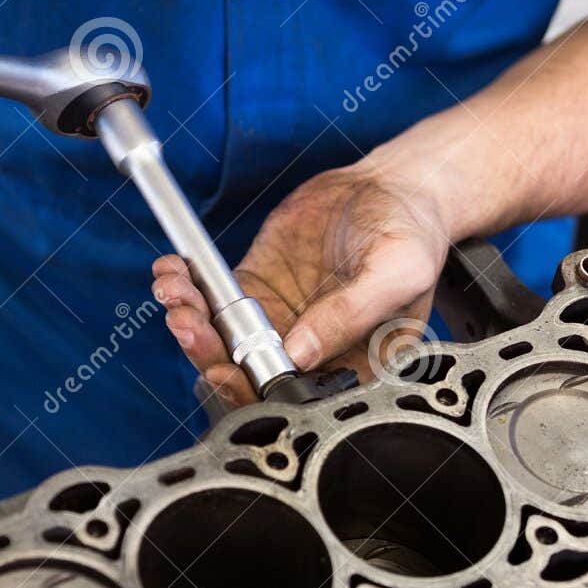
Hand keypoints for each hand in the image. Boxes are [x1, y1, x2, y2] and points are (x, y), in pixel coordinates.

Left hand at [151, 164, 450, 405]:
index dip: (251, 391)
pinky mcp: (256, 288)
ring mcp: (277, 322)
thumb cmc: (413, 235)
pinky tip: (174, 270)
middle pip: (244, 375)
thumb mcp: (397, 273)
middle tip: (187, 322)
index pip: (291, 398)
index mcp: (349, 368)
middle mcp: (308, 355)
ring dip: (190, 320)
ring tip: (175, 290)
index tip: (224, 367)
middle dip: (208, 353)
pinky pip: (213, 300)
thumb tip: (301, 351)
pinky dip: (188, 287)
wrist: (395, 188)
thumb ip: (352, 314)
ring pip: (221, 340)